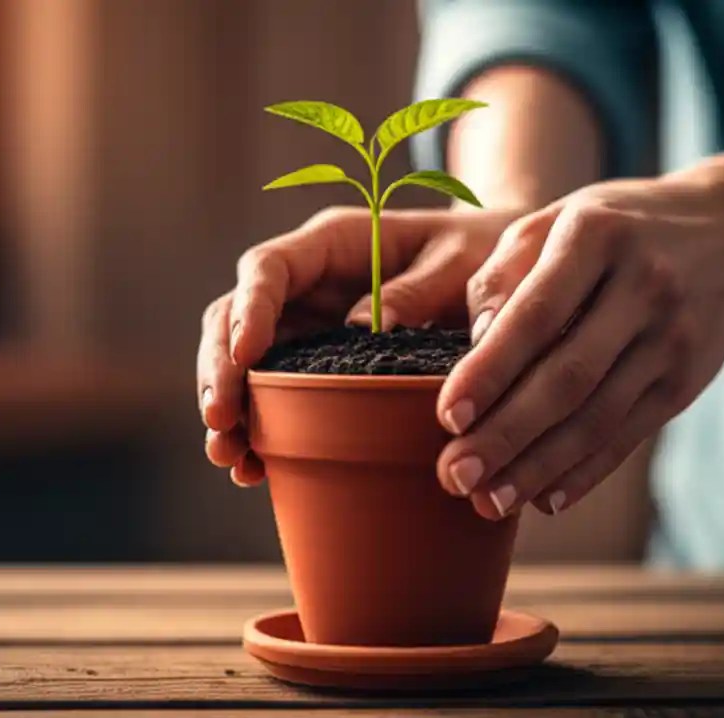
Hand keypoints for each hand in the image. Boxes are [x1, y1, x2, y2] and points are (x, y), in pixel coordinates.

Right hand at [198, 206, 521, 485]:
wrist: (503, 271)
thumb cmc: (484, 253)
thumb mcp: (462, 263)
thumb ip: (417, 289)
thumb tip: (364, 326)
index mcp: (335, 242)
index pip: (269, 267)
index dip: (249, 310)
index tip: (244, 356)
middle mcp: (308, 282)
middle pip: (236, 316)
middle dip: (220, 369)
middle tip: (220, 420)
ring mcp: (307, 324)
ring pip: (242, 361)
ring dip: (230, 408)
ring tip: (229, 458)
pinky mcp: (316, 363)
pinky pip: (272, 393)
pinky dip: (258, 430)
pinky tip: (254, 471)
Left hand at [434, 177, 723, 519]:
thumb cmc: (616, 229)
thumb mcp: (557, 221)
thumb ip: (504, 273)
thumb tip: (473, 344)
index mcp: (597, 237)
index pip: (535, 315)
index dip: (489, 371)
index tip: (448, 417)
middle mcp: (643, 287)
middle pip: (567, 378)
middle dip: (506, 434)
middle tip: (455, 475)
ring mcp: (672, 339)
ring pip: (598, 417)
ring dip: (539, 466)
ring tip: (488, 502)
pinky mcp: (687, 382)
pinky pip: (629, 435)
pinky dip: (585, 472)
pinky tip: (545, 499)